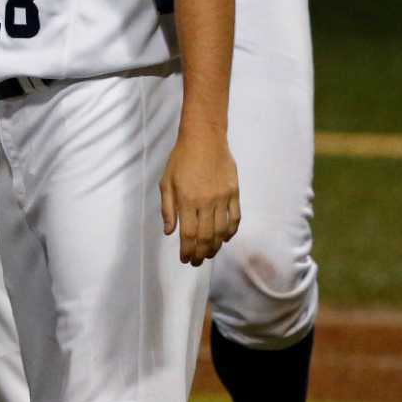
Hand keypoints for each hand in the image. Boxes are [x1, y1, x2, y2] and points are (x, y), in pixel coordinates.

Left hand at [160, 120, 239, 265]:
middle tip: (197, 262)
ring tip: (209, 254)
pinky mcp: (234, 193)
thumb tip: (169, 232)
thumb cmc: (180, 160)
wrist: (204, 139)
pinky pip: (235, 218)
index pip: (189, 234)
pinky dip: (231, 231)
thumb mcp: (166, 183)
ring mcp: (223, 198)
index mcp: (187, 201)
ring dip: (216, 246)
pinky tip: (225, 238)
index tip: (185, 259)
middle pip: (206, 236)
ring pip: (222, 230)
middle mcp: (206, 202)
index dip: (187, 250)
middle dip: (201, 253)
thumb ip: (168, 209)